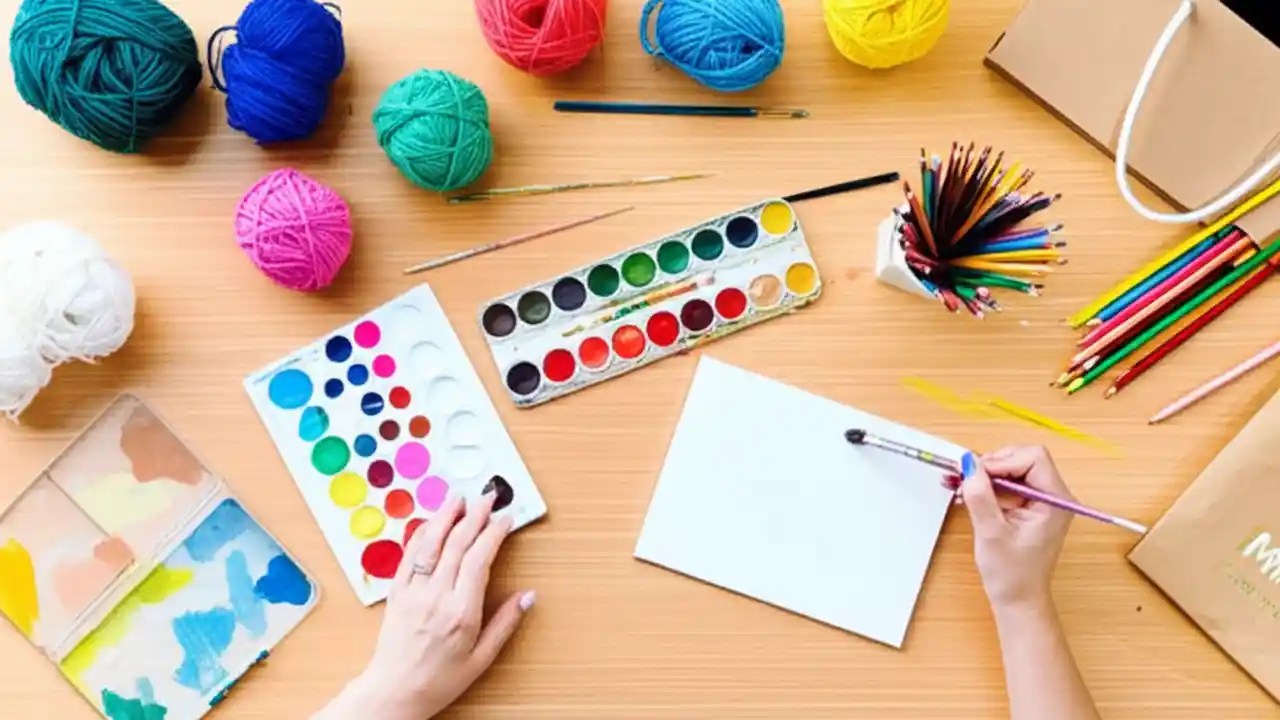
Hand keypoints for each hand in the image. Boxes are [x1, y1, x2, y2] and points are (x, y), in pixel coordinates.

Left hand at [318, 493, 534, 719]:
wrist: (395, 692)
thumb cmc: (439, 680)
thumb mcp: (482, 658)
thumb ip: (505, 623)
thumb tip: (528, 596)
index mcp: (461, 613)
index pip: (479, 560)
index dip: (493, 534)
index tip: (504, 519)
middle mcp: (435, 597)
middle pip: (456, 545)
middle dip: (474, 516)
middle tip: (487, 498)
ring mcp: (412, 593)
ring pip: (429, 544)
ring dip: (445, 517)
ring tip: (458, 498)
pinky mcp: (396, 593)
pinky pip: (408, 556)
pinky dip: (420, 535)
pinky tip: (430, 523)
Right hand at [956, 445, 1073, 610]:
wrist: (1018, 601)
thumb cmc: (1011, 575)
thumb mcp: (991, 533)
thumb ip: (980, 496)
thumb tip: (968, 463)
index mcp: (1055, 501)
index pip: (1033, 458)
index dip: (1002, 460)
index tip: (976, 474)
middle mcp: (1054, 497)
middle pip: (1023, 459)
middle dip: (992, 465)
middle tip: (967, 480)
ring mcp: (1042, 501)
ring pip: (1013, 469)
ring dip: (986, 475)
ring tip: (963, 488)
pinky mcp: (1029, 507)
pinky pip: (1009, 484)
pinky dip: (988, 486)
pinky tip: (970, 495)